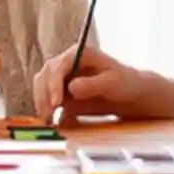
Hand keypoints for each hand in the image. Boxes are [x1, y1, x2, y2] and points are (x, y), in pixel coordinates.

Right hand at [32, 45, 157, 117]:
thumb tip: (71, 87)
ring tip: (49, 120)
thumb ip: (92, 85)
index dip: (53, 84)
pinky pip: (47, 98)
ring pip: (42, 86)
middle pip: (45, 75)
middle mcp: (67, 62)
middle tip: (50, 115)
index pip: (58, 66)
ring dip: (42, 103)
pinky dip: (46, 108)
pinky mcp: (62, 91)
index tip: (56, 103)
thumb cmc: (125, 84)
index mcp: (79, 53)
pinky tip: (53, 120)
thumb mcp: (113, 83)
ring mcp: (62, 76)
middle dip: (44, 95)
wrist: (131, 95)